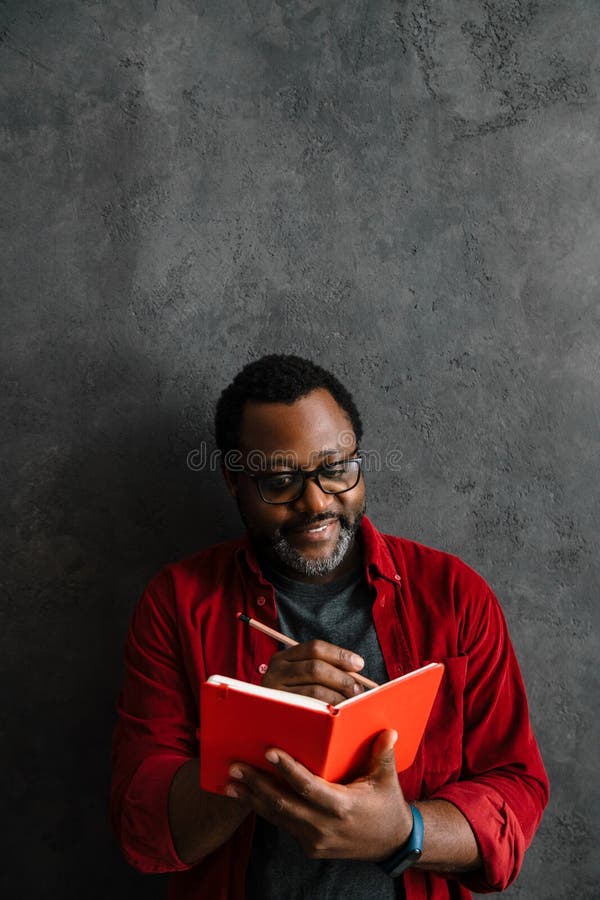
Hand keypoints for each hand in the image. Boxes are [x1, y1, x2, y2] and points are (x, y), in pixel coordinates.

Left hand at [225, 729, 413, 860]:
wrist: (390, 844)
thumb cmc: (387, 804)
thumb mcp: (387, 779)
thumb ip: (382, 754)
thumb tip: (387, 730)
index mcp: (342, 806)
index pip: (308, 786)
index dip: (287, 769)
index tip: (268, 752)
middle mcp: (324, 826)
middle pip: (283, 804)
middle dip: (256, 784)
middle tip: (235, 766)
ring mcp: (315, 839)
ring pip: (278, 817)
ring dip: (253, 799)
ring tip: (231, 782)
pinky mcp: (309, 846)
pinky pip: (283, 825)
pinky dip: (264, 810)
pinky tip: (248, 796)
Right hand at [261, 639, 366, 705]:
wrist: (265, 724)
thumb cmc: (292, 698)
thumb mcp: (299, 678)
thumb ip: (322, 670)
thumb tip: (356, 670)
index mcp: (283, 658)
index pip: (315, 648)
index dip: (339, 654)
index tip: (359, 664)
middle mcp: (275, 671)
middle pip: (316, 668)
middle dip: (342, 678)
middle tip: (358, 689)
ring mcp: (275, 693)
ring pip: (314, 689)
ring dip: (338, 696)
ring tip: (351, 702)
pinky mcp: (280, 713)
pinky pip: (309, 709)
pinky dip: (328, 710)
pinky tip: (337, 713)